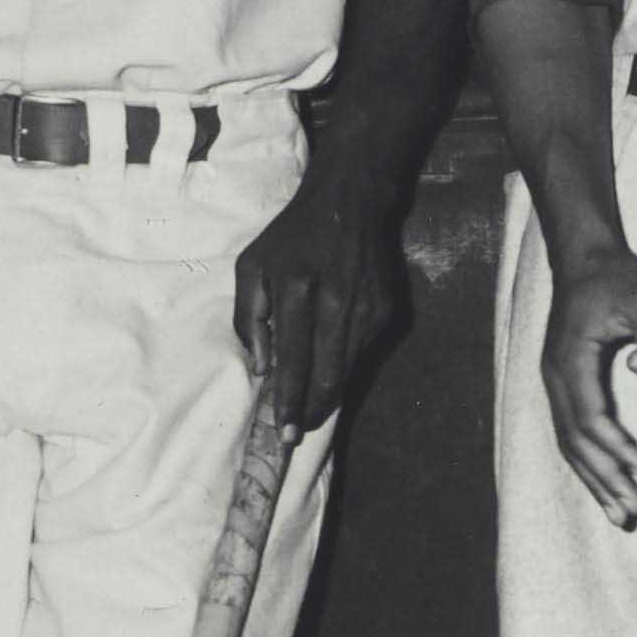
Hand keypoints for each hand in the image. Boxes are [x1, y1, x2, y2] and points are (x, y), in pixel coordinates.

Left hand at [233, 166, 398, 437]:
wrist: (350, 203)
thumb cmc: (291, 237)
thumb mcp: (252, 265)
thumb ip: (250, 317)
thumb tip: (262, 367)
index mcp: (298, 290)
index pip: (294, 360)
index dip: (289, 401)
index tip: (284, 431)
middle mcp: (337, 303)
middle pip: (327, 376)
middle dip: (312, 411)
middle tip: (297, 433)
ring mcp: (367, 308)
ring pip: (347, 369)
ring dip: (328, 395)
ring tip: (310, 410)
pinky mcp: (386, 310)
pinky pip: (361, 351)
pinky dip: (343, 365)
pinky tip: (328, 366)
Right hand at [541, 245, 636, 526]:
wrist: (585, 258)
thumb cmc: (616, 276)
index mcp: (572, 361)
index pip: (593, 419)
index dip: (620, 450)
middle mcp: (556, 378)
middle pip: (577, 443)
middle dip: (607, 479)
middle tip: (636, 510)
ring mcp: (555, 384)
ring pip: (570, 445)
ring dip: (596, 481)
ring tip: (622, 514)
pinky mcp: (564, 385)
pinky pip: (572, 434)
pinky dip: (589, 464)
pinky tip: (607, 484)